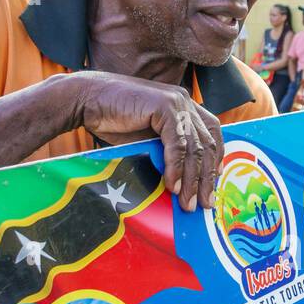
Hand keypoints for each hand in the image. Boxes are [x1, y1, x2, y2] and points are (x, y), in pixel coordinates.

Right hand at [74, 71, 223, 211]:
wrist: (87, 100)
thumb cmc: (114, 121)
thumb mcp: (149, 138)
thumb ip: (167, 151)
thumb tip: (183, 183)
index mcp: (184, 106)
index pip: (212, 134)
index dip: (216, 159)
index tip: (214, 183)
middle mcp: (185, 101)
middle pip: (207, 144)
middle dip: (206, 178)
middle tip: (205, 203)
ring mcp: (176, 102)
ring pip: (194, 147)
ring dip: (192, 179)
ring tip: (187, 202)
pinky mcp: (164, 106)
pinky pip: (177, 144)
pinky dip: (175, 168)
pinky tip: (171, 186)